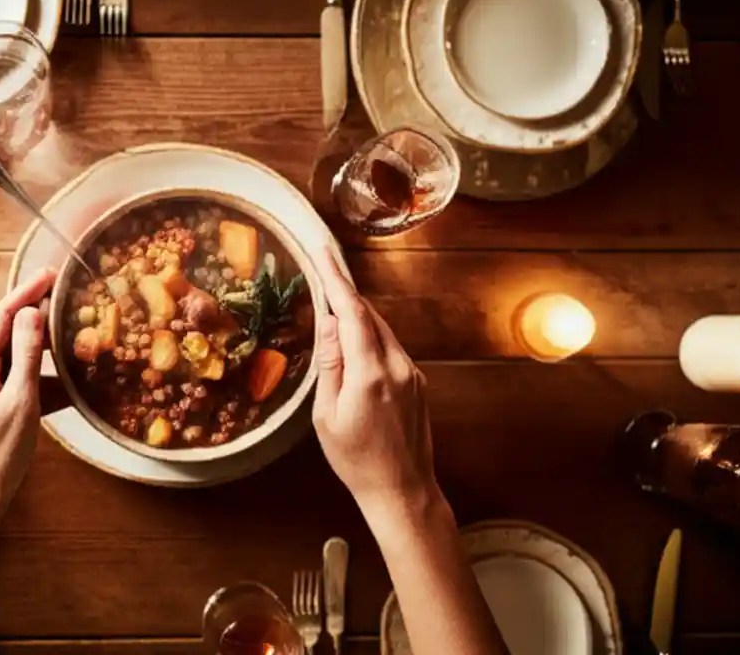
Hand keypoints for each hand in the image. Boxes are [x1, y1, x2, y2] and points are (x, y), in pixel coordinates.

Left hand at [0, 268, 56, 521]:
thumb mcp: (21, 404)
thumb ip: (27, 356)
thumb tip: (32, 313)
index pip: (1, 317)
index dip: (27, 292)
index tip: (51, 273)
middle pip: (5, 335)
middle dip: (36, 318)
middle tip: (69, 302)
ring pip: (10, 361)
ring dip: (40, 353)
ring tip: (74, 342)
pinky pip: (10, 384)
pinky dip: (35, 380)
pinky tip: (64, 385)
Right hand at [312, 250, 436, 509]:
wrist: (402, 490)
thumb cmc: (355, 460)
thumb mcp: (326, 414)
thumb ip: (330, 363)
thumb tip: (329, 322)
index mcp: (369, 373)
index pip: (352, 312)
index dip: (335, 277)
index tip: (322, 250)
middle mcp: (396, 366)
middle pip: (368, 315)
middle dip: (344, 291)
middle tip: (322, 266)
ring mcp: (411, 373)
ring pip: (380, 330)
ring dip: (356, 315)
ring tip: (332, 303)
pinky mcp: (417, 382)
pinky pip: (390, 348)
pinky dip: (369, 336)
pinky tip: (353, 343)